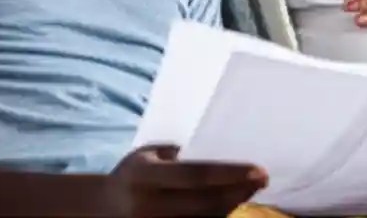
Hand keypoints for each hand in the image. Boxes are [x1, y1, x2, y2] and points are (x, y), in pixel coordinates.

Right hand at [108, 144, 267, 216]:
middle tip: (262, 180)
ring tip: (249, 189)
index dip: (230, 174)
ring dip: (231, 205)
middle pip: (206, 202)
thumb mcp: (148, 155)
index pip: (196, 175)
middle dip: (239, 191)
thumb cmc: (133, 174)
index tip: (259, 170)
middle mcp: (150, 204)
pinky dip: (217, 217)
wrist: (103, 209)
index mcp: (145, 175)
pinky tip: (230, 203)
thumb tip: (219, 160)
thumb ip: (177, 156)